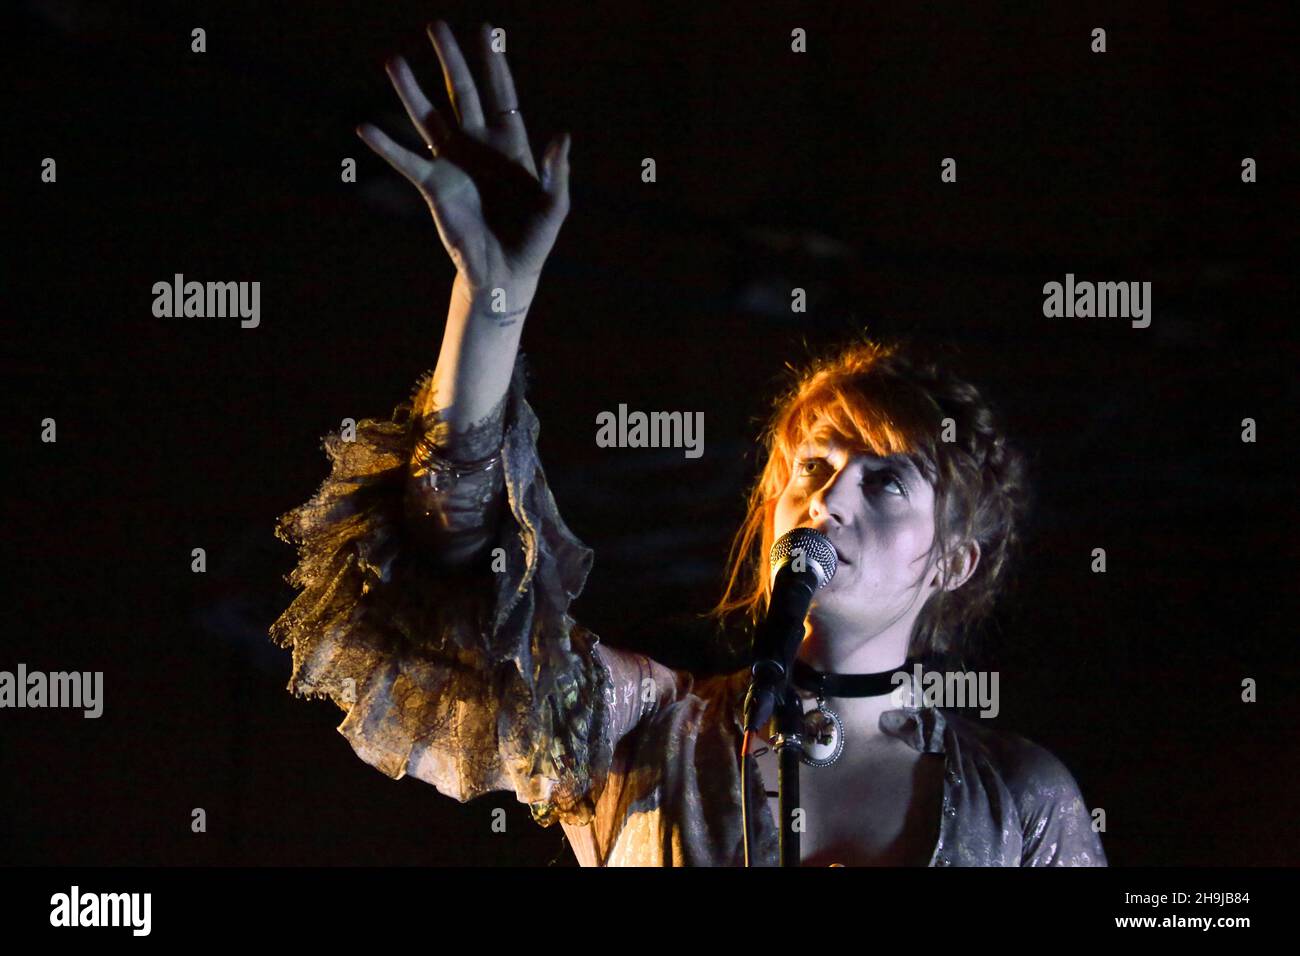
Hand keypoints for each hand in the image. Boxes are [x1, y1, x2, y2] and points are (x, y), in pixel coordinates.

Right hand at [357, 20, 571, 295]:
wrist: (506, 274)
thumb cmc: (534, 239)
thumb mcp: (554, 205)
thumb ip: (556, 171)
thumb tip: (561, 137)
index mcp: (511, 146)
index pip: (502, 96)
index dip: (495, 66)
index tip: (486, 33)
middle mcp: (479, 147)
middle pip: (463, 94)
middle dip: (450, 61)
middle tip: (436, 26)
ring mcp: (454, 164)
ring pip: (428, 117)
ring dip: (411, 90)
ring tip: (394, 61)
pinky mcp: (435, 187)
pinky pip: (407, 161)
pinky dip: (387, 146)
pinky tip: (367, 128)